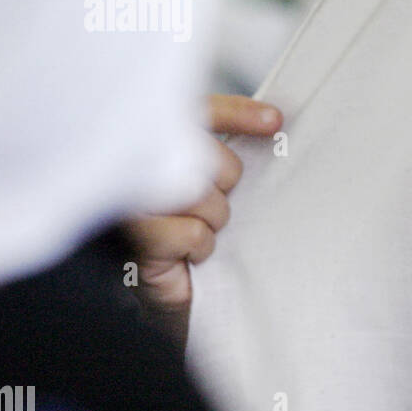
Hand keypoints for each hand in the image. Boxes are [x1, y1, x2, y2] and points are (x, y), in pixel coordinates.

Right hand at [125, 94, 282, 344]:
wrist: (185, 296)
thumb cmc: (199, 235)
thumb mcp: (219, 186)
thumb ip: (228, 152)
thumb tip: (273, 122)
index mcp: (159, 147)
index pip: (201, 114)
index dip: (239, 114)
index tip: (275, 122)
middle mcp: (141, 170)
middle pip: (206, 157)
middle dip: (225, 182)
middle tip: (215, 204)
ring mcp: (135, 206)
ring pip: (200, 194)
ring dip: (214, 219)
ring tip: (200, 231)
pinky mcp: (141, 241)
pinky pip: (193, 232)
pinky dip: (201, 246)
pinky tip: (189, 254)